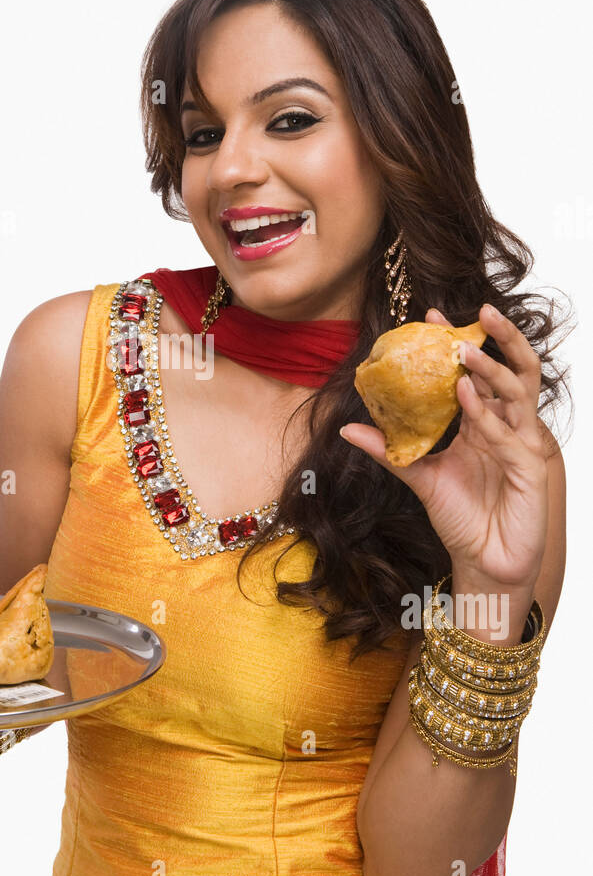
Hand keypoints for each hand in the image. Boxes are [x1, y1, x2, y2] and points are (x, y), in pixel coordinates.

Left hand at [340, 303, 548, 592]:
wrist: (483, 563)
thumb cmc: (461, 519)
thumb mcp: (419, 477)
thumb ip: (389, 451)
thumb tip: (346, 429)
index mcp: (484, 424)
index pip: (477, 373)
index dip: (461, 342)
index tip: (432, 315)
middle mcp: (507, 428)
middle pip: (514, 372)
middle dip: (499, 339)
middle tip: (477, 312)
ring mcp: (522, 446)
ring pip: (518, 395)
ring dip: (491, 370)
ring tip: (464, 349)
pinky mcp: (530, 470)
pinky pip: (509, 436)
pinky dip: (487, 415)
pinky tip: (466, 395)